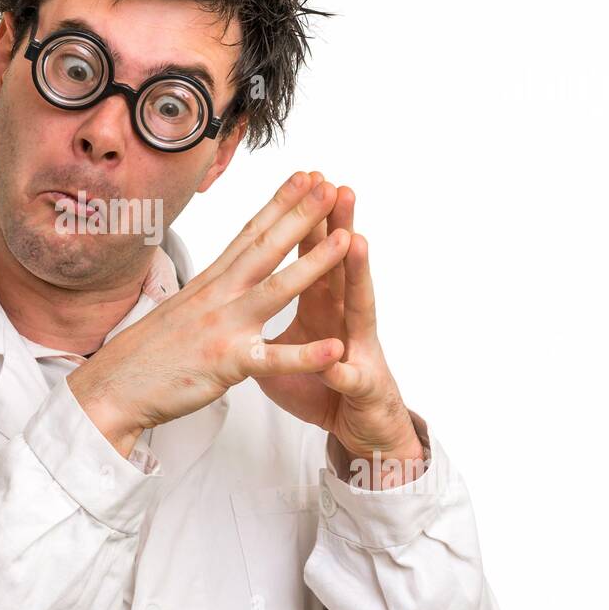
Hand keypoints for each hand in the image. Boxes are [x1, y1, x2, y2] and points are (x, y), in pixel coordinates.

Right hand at [67, 172, 350, 451]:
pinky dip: (305, 356)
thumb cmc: (147, 353)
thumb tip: (225, 273)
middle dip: (301, 215)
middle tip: (331, 186)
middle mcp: (219, 296)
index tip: (305, 177)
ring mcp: (223, 327)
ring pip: (276, 290)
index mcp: (210, 282)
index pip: (250, 233)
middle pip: (266, 247)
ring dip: (313, 264)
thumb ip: (210, 290)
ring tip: (346, 240)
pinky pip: (273, 360)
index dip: (280, 203)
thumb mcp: (181, 308)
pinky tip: (335, 348)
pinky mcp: (226, 363)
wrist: (112, 388)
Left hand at [255, 172, 421, 460]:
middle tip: (338, 188)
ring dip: (357, 275)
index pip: (313, 254)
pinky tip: (341, 357)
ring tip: (356, 242)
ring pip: (359, 308)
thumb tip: (246, 292)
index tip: (301, 180)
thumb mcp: (292, 346)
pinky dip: (343, 369)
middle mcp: (345, 320)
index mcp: (324, 306)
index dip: (305, 220)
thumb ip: (276, 317)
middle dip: (339, 227)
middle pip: (341, 266)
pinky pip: (350, 378)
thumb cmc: (326, 385)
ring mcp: (358, 350)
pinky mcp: (362, 388)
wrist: (362, 429)